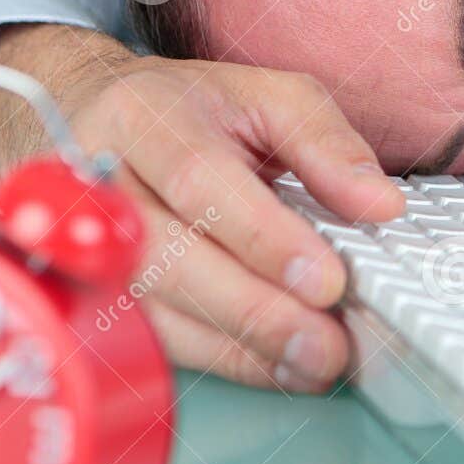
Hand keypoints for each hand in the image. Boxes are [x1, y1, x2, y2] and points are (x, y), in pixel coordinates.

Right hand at [0, 24, 403, 392]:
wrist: (92, 119)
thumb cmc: (189, 111)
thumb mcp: (267, 97)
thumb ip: (326, 143)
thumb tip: (380, 204)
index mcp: (143, 116)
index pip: (199, 181)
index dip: (264, 237)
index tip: (326, 279)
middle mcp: (98, 182)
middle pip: (168, 258)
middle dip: (254, 308)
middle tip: (325, 341)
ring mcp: (83, 245)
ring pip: (154, 311)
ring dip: (241, 347)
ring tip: (314, 361)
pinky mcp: (91, 293)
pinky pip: (152, 339)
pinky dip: (221, 359)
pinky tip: (274, 366)